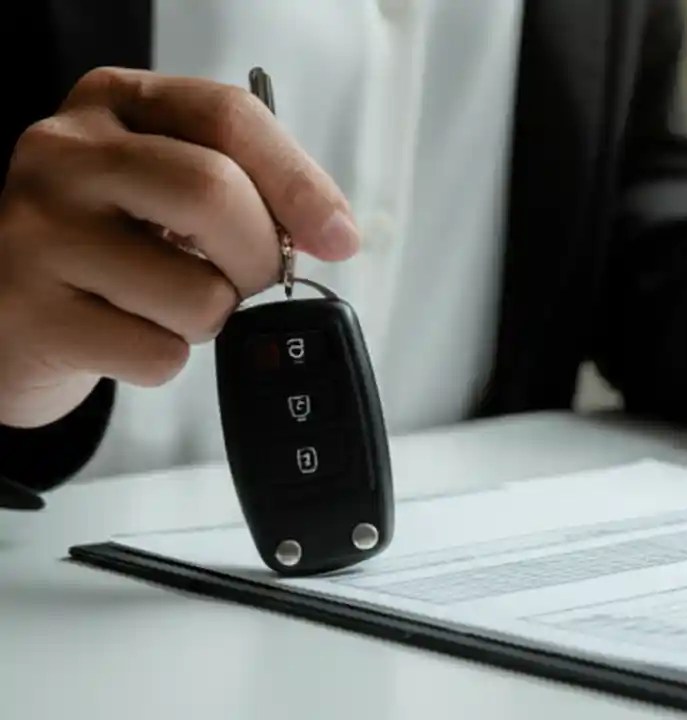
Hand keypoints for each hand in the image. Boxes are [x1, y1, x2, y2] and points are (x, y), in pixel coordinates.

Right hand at [0, 67, 358, 428]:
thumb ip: (246, 188)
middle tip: (245, 277)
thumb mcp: (165, 188)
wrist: (7, 316)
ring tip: (159, 303)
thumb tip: (332, 231)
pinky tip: (121, 333)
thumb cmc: (107, 248)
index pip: (228, 116)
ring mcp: (37, 231)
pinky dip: (162, 359)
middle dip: (259, 255)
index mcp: (112, 105)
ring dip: (208, 318)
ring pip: (197, 291)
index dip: (299, 180)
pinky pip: (158, 353)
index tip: (339, 236)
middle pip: (213, 193)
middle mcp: (63, 154)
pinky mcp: (30, 313)